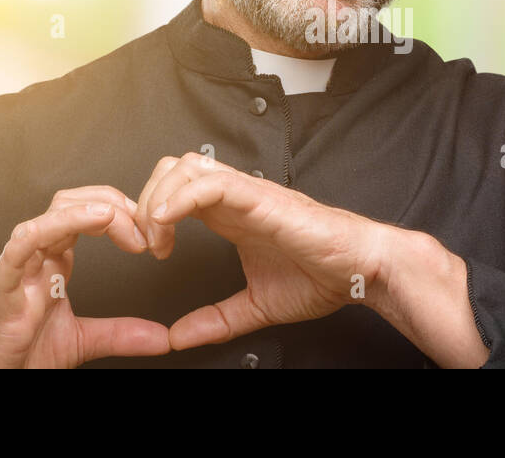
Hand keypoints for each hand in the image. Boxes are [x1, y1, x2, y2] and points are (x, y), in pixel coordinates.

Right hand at [0, 186, 169, 367]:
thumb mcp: (85, 339)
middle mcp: (36, 258)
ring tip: (110, 216)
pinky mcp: (4, 291)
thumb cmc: (25, 350)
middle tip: (141, 226)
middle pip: (67, 204)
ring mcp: (18, 271)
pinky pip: (15, 253)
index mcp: (55, 260)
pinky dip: (39, 234)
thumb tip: (162, 339)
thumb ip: (122, 334)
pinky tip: (63, 228)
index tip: (150, 231)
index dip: (120, 212)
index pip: (86, 212)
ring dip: (79, 212)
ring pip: (43, 221)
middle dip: (108, 204)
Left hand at [136, 153, 388, 350]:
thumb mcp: (254, 306)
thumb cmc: (321, 276)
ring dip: (159, 198)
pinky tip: (168, 224)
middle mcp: (234, 197)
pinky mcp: (261, 197)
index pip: (174, 191)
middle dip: (145, 200)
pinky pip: (211, 182)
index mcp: (230, 215)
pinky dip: (181, 197)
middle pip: (171, 169)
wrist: (360, 270)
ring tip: (157, 237)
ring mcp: (247, 193)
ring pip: (185, 167)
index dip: (149, 214)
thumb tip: (179, 338)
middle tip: (145, 243)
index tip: (147, 252)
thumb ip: (215, 319)